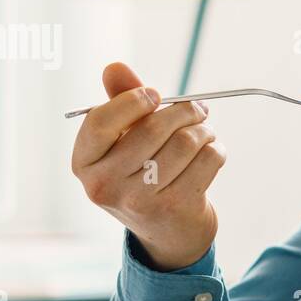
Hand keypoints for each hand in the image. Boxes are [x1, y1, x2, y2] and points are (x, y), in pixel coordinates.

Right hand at [71, 62, 225, 270]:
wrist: (168, 234)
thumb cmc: (143, 175)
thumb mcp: (124, 142)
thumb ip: (120, 103)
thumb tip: (114, 67)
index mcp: (85, 164)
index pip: (100, 121)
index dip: (132, 101)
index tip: (155, 95)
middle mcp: (105, 185)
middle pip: (153, 128)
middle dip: (183, 111)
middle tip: (197, 109)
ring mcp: (139, 200)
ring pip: (185, 142)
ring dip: (204, 130)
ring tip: (204, 133)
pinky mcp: (175, 207)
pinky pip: (208, 159)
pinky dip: (216, 149)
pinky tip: (211, 154)